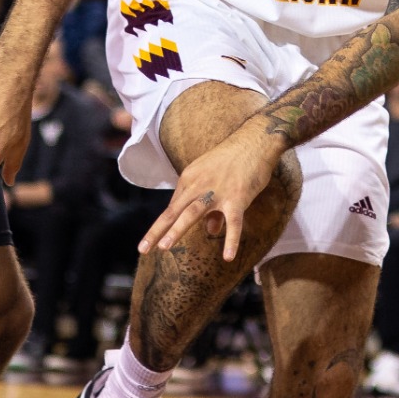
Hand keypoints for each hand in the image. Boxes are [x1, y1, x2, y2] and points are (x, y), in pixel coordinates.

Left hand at [140, 124, 281, 261]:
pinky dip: (231, 240)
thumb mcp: (213, 178)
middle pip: (174, 211)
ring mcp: (217, 191)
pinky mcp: (238, 197)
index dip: (164, 224)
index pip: (174, 205)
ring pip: (192, 213)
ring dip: (177, 230)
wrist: (255, 141)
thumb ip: (211, 207)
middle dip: (158, 230)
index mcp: (189, 178)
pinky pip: (233, 222)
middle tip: (143, 249)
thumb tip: (210, 230)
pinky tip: (227, 257)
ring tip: (164, 247)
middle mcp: (198, 185)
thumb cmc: (234, 159)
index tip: (153, 239)